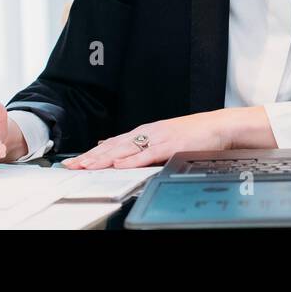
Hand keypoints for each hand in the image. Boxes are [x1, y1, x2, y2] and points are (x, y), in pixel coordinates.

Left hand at [61, 110, 239, 169]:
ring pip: (125, 150)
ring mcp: (158, 138)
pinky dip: (131, 160)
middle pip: (113, 146)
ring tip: (87, 165)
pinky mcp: (170, 145)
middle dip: (91, 157)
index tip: (75, 160)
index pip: (112, 144)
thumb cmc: (193, 134)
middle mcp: (147, 133)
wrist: (218, 126)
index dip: (92, 153)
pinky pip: (148, 154)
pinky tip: (119, 165)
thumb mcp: (161, 138)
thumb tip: (115, 150)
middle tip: (72, 165)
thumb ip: (139, 145)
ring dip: (104, 158)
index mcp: (144, 132)